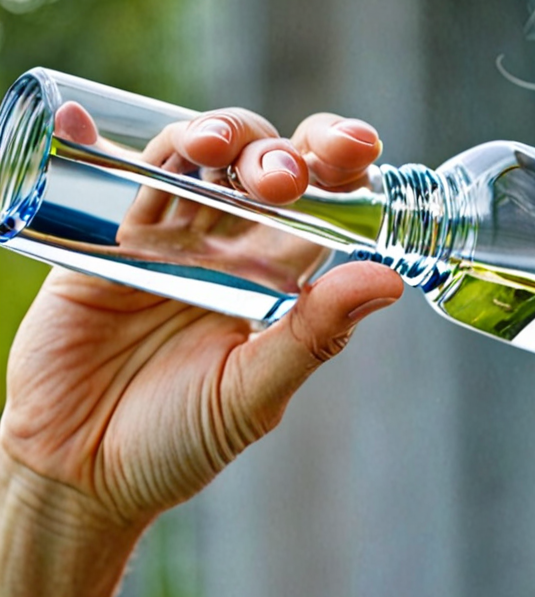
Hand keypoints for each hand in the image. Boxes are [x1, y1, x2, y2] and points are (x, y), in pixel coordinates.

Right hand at [0, 108, 402, 531]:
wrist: (80, 473)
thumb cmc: (178, 443)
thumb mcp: (252, 393)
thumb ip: (314, 336)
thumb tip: (390, 279)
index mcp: (277, 284)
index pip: (320, 209)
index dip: (341, 170)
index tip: (359, 148)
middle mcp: (228, 253)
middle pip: (262, 168)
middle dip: (279, 152)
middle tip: (283, 178)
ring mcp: (167, 242)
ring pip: (197, 160)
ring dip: (211, 136)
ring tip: (214, 148)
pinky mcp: (106, 243)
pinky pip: (120, 181)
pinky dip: (113, 144)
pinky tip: (94, 123)